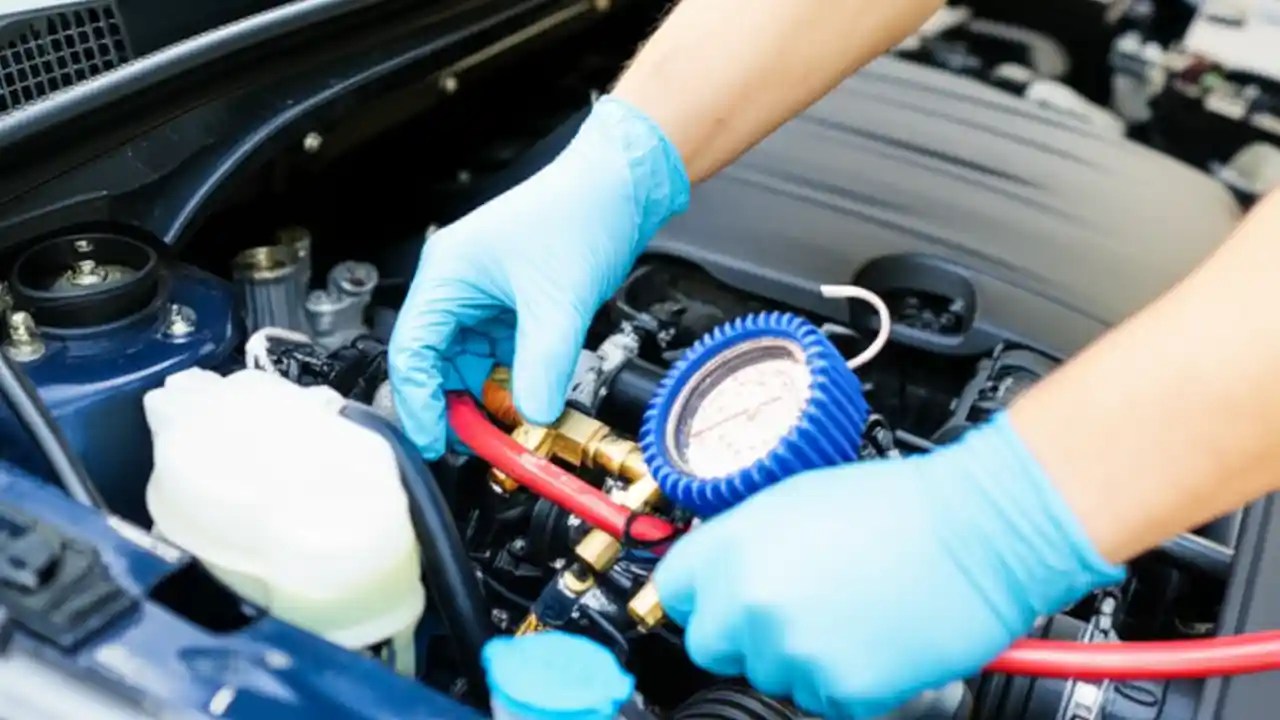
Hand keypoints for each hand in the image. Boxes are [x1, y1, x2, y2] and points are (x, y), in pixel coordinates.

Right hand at [388, 96, 688, 457]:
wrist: (621, 186)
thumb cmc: (580, 213)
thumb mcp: (560, 303)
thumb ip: (543, 367)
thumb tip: (532, 416)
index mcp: (446, 275)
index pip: (412, 353)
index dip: (419, 404)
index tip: (435, 442)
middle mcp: (456, 284)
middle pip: (436, 363)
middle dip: (457, 406)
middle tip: (479, 443)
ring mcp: (484, 294)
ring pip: (470, 363)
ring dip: (488, 395)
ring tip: (510, 426)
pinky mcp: (513, 302)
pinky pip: (500, 353)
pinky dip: (512, 379)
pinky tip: (530, 396)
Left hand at [652, 414, 1124, 718]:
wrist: (979, 530)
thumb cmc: (901, 506)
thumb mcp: (796, 499)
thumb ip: (746, 541)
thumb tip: (722, 572)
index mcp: (734, 546)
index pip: (673, 591)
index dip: (702, 595)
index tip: (720, 599)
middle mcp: (752, 600)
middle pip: (712, 645)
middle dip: (747, 634)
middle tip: (798, 609)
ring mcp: (793, 650)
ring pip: (770, 676)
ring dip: (801, 657)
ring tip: (850, 613)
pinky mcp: (840, 689)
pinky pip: (824, 699)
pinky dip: (848, 681)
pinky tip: (874, 637)